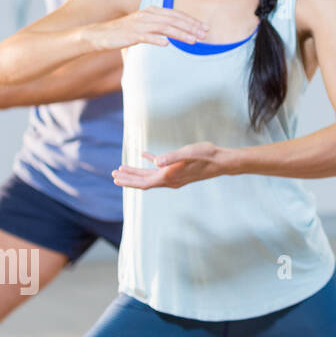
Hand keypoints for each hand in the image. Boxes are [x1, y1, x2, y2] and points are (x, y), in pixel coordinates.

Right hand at [85, 6, 208, 50]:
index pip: (176, 14)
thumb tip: (176, 32)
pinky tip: (167, 44)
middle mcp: (147, 15)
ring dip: (181, 34)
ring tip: (193, 41)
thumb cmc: (125, 32)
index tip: (205, 28)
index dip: (192, 21)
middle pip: (174, 20)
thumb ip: (159, 26)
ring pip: (164, 28)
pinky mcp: (131, 34)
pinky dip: (156, 39)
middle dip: (191, 27)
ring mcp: (139, 24)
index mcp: (152, 11)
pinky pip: (146, 37)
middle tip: (204, 34)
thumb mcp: (145, 26)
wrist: (100, 35)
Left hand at [113, 144, 227, 188]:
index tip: (115, 178)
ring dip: (137, 173)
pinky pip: (161, 169)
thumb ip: (171, 157)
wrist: (221, 161)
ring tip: (123, 168)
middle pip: (144, 181)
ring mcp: (175, 177)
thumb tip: (155, 161)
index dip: (128, 180)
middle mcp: (170, 180)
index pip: (144, 182)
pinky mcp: (179, 171)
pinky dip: (152, 163)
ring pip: (151, 176)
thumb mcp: (188, 153)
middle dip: (128, 177)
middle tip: (113, 174)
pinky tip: (146, 156)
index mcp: (169, 177)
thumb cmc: (206, 156)